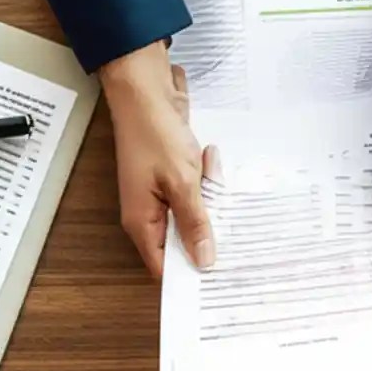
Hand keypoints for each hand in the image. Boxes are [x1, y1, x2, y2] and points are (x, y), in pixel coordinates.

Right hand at [99, 41, 217, 276]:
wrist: (144, 90)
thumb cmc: (154, 134)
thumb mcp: (182, 183)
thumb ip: (194, 224)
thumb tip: (203, 262)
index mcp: (141, 222)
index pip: (164, 268)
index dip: (190, 276)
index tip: (219, 280)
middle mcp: (146, 212)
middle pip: (182, 240)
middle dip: (207, 229)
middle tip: (230, 221)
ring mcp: (157, 192)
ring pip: (193, 212)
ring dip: (208, 196)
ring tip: (210, 172)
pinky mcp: (169, 175)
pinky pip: (194, 189)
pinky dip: (205, 178)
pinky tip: (208, 156)